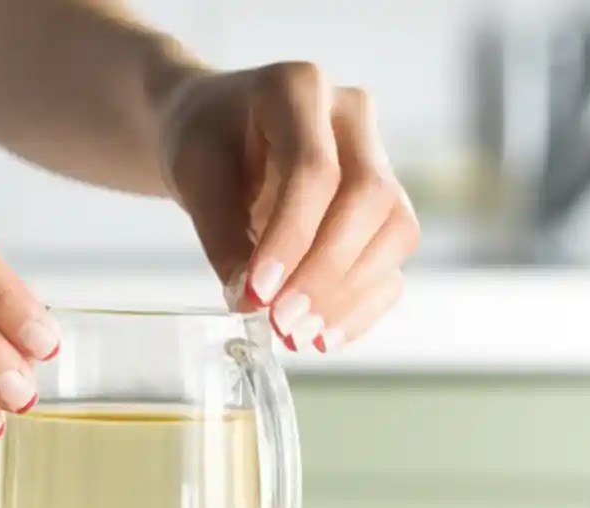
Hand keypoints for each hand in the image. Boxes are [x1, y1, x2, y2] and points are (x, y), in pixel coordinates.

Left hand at [160, 63, 418, 351]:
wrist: (219, 131)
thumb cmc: (205, 141)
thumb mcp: (194, 176)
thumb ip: (220, 233)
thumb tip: (250, 300)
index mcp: (299, 88)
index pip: (314, 169)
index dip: (290, 238)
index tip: (257, 293)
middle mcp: (353, 116)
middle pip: (369, 197)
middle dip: (326, 271)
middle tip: (283, 322)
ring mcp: (379, 157)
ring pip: (395, 229)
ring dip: (350, 293)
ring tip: (299, 335)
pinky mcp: (384, 204)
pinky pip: (392, 257)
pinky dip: (363, 303)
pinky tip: (327, 336)